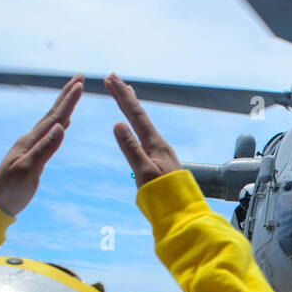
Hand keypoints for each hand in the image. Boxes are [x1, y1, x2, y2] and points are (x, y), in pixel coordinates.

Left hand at [0, 74, 82, 215]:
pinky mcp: (33, 156)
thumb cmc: (10, 190)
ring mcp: (31, 147)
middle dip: (66, 95)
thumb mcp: (28, 170)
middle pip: (52, 113)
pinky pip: (49, 135)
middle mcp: (31, 140)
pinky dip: (59, 124)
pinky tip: (63, 123)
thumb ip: (44, 148)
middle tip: (79, 77)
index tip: (80, 84)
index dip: (68, 101)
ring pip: (51, 122)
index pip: (54, 117)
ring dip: (63, 107)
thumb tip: (61, 126)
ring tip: (73, 93)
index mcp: (30, 141)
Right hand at [106, 73, 182, 187]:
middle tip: (113, 77)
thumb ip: (131, 148)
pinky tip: (137, 126)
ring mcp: (160, 152)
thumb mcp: (144, 172)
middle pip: (139, 114)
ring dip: (132, 106)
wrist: (182, 214)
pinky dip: (137, 122)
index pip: (136, 114)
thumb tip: (117, 124)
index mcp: (155, 144)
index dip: (122, 96)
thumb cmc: (164, 196)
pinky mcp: (159, 161)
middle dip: (125, 95)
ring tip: (126, 93)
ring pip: (143, 123)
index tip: (110, 79)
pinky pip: (145, 134)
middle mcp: (159, 144)